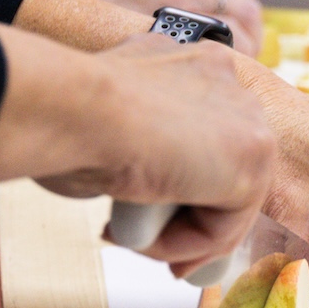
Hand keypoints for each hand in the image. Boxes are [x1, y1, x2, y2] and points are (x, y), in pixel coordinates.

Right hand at [0, 29, 274, 277]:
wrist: (62, 107)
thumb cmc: (58, 113)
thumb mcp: (108, 122)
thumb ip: (140, 140)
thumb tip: (144, 178)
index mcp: (190, 62)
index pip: (203, 133)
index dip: (178, 183)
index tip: (145, 209)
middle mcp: (227, 81)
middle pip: (224, 169)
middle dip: (192, 216)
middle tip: (148, 244)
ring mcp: (245, 118)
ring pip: (225, 203)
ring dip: (178, 235)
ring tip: (129, 238)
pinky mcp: (250, 160)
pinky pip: (222, 227)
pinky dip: (179, 244)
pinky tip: (138, 235)